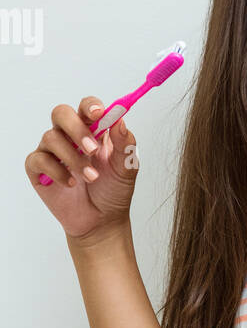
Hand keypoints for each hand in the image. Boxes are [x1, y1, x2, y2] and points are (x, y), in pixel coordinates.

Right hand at [25, 95, 138, 241]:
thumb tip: (120, 121)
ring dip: (73, 158)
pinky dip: (57, 171)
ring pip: (51, 137)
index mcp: (93, 130)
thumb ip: (126, 144)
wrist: (102, 221)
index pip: (86, 107)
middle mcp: (70, 136)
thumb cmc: (113, 190)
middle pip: (61, 113)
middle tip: (92, 149)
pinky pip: (38, 160)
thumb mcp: (127, 168)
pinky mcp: (39, 169)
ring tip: (90, 177)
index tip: (99, 113)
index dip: (90, 106)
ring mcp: (53, 152)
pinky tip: (71, 183)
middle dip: (76, 128)